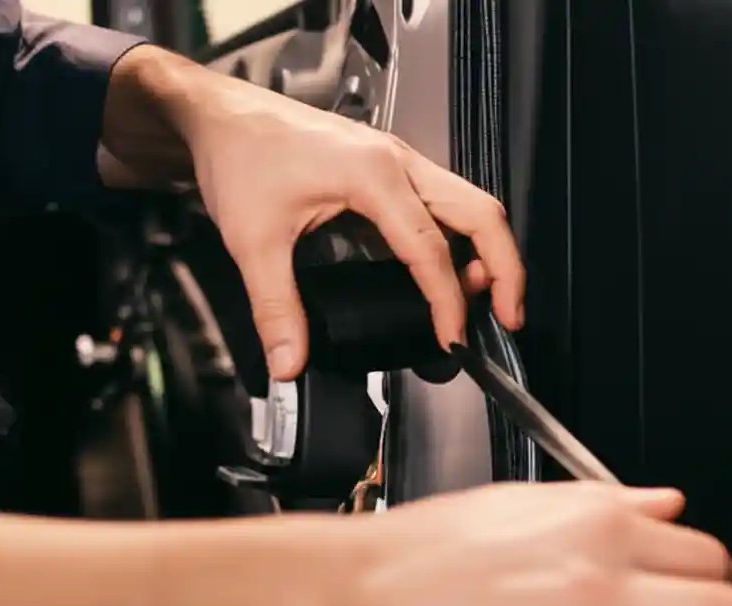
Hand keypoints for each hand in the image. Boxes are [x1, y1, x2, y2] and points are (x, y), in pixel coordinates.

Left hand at [168, 70, 524, 379]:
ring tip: (484, 302)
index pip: (432, 249)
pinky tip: (443, 275)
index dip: (448, 302)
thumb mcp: (253, 241)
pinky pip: (442, 205)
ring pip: (469, 205)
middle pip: (481, 214)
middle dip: (505, 268)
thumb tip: (290, 360)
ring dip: (486, 252)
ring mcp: (398, 162)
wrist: (222, 118)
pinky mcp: (388, 169)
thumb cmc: (240, 156)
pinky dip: (457, 241)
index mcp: (374, 175)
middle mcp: (398, 162)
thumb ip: (277, 308)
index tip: (453, 340)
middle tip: (509, 317)